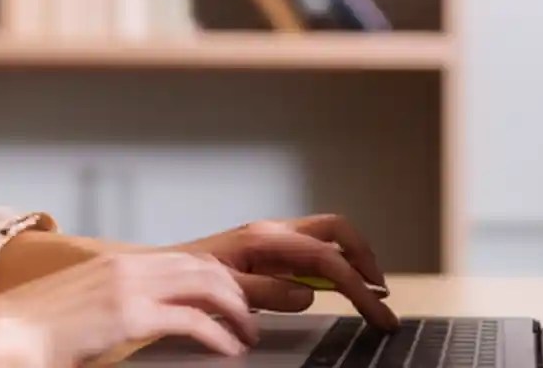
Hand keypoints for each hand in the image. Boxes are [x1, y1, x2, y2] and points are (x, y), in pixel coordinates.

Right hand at [0, 252, 257, 366]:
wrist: (6, 333)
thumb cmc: (38, 329)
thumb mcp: (87, 305)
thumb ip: (119, 303)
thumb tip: (144, 319)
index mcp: (119, 264)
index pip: (187, 259)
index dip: (219, 279)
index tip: (233, 298)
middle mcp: (129, 267)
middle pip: (204, 267)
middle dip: (235, 292)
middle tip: (249, 318)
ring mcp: (130, 288)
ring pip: (207, 286)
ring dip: (235, 311)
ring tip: (246, 335)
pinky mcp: (129, 316)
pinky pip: (191, 320)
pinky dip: (217, 334)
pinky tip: (227, 349)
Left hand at [174, 214, 398, 330]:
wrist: (161, 271)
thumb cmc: (185, 278)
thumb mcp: (223, 290)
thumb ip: (266, 292)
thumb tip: (307, 294)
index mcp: (265, 238)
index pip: (326, 259)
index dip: (358, 285)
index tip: (378, 311)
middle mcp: (274, 232)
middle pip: (337, 231)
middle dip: (365, 259)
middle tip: (381, 294)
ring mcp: (273, 238)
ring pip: (328, 238)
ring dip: (352, 261)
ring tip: (369, 292)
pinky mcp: (270, 250)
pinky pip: (311, 252)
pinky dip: (332, 267)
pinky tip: (337, 287)